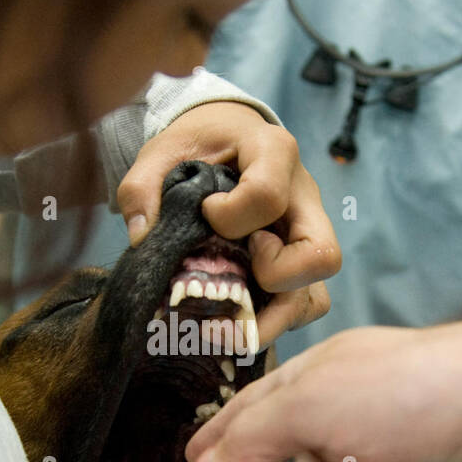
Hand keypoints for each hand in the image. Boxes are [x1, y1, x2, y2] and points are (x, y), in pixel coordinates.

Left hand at [118, 101, 339, 346]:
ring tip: (224, 324)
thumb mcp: (163, 150)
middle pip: (320, 256)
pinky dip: (274, 320)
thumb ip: (141, 187)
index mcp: (273, 152)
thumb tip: (141, 238)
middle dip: (274, 280)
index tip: (205, 212)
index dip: (230, 216)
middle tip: (234, 273)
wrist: (228, 136)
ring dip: (271, 318)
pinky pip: (309, 304)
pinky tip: (238, 316)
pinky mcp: (301, 259)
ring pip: (316, 294)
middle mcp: (304, 197)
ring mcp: (308, 233)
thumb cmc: (199, 143)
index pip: (267, 196)